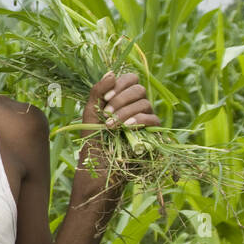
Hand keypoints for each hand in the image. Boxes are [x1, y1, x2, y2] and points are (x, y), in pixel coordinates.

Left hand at [78, 70, 160, 187]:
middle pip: (139, 89)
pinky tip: (127, 128)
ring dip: (126, 112)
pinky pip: (154, 120)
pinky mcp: (152, 135)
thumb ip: (98, 92)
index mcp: (120, 100)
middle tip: (106, 114)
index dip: (121, 84)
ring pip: (145, 103)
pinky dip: (139, 120)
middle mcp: (135, 108)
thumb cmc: (92, 144)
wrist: (97, 171)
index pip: (130, 80)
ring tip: (111, 126)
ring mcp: (145, 121)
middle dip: (121, 99)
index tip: (106, 97)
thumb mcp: (90, 115)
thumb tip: (111, 72)